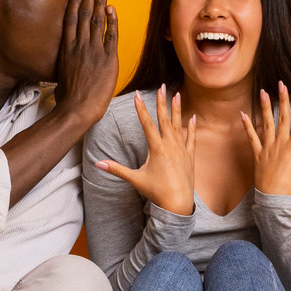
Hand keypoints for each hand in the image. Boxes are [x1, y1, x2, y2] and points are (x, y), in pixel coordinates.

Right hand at [55, 0, 120, 121]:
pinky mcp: (107, 58)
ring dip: (100, 2)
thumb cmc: (68, 98)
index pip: (71, 19)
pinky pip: (110, 35)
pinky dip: (111, 20)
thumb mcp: (61, 76)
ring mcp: (93, 51)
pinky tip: (112, 8)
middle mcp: (79, 45)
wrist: (77, 109)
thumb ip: (66, 64)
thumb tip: (67, 62)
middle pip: (84, 14)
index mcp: (67, 48)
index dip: (75, 2)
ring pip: (96, 20)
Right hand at [95, 87, 196, 215]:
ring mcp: (181, 150)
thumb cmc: (156, 192)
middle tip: (162, 86)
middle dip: (162, 101)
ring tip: (177, 94)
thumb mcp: (135, 179)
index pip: (147, 123)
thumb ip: (116, 169)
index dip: (141, 108)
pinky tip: (192, 116)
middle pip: (164, 119)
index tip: (137, 95)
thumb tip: (98, 163)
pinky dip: (192, 127)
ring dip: (177, 109)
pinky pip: (191, 138)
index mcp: (157, 148)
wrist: (178, 204)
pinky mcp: (190, 156)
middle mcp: (170, 145)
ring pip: (178, 125)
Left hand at [242, 82, 290, 195]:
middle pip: (284, 117)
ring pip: (267, 123)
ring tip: (263, 91)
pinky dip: (247, 125)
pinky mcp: (258, 154)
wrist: (274, 200)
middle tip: (282, 83)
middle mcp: (281, 143)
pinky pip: (251, 137)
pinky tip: (242, 113)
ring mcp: (268, 147)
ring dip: (265, 107)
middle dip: (283, 99)